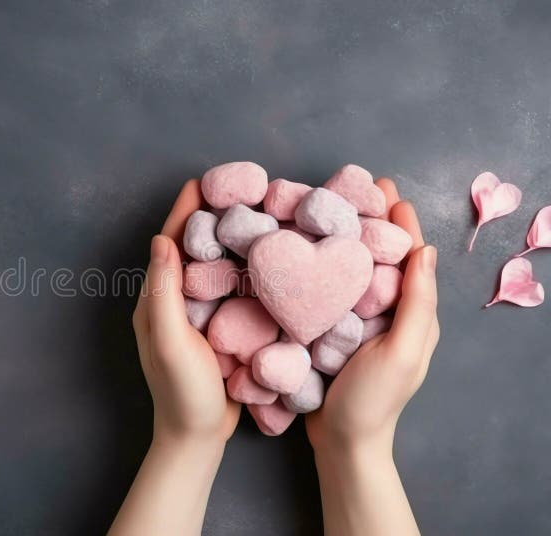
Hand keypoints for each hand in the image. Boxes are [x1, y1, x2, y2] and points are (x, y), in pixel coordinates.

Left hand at [133, 179, 240, 445]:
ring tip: (255, 213)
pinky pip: (228, 288)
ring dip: (228, 238)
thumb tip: (163, 240)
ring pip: (211, 265)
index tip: (204, 180)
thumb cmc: (181, 392)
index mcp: (156, 300)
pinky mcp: (217, 328)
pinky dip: (242, 268)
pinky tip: (265, 259)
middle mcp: (173, 301)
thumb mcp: (169, 342)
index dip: (185, 211)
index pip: (169, 243)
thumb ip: (164, 293)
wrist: (199, 437)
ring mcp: (196, 314)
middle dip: (209, 216)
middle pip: (191, 248)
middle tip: (237, 189)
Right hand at [306, 178, 438, 454]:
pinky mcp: (334, 330)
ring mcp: (360, 321)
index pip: (411, 256)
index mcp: (413, 314)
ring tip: (326, 209)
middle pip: (382, 256)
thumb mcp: (401, 352)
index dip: (400, 220)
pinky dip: (324, 267)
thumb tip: (425, 250)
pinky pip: (332, 290)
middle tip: (353, 187)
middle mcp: (388, 312)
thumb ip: (417, 304)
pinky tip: (305, 252)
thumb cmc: (372, 400)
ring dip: (344, 238)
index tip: (384, 187)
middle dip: (370, 220)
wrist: (340, 441)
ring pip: (355, 270)